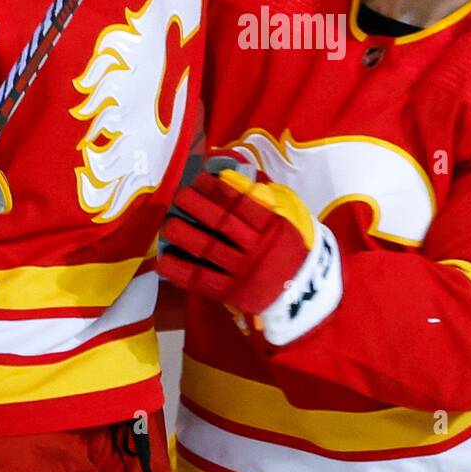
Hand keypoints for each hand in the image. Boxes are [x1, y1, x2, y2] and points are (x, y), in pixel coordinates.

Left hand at [158, 168, 342, 345]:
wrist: (305, 293)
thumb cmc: (292, 248)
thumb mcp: (292, 219)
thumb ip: (267, 198)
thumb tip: (232, 178)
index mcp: (273, 227)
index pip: (243, 204)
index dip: (220, 190)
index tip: (201, 179)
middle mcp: (257, 248)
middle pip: (223, 224)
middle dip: (199, 207)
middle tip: (180, 195)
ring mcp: (244, 271)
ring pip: (210, 250)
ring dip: (186, 236)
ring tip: (169, 223)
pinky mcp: (233, 292)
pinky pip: (204, 280)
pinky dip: (182, 271)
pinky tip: (165, 261)